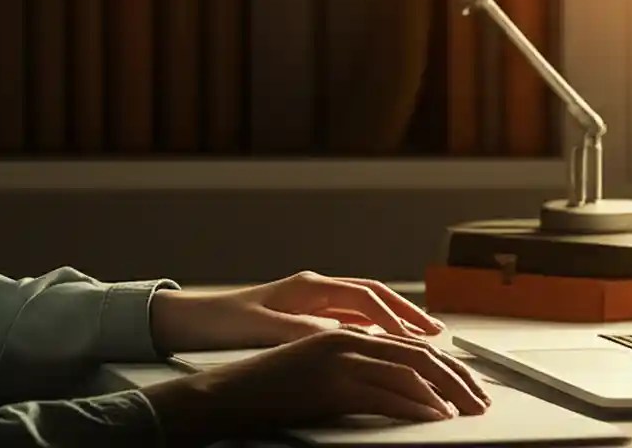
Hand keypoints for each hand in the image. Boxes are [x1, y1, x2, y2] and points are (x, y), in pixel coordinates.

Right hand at [141, 328, 491, 443]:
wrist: (228, 395)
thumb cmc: (272, 390)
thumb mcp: (320, 372)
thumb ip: (358, 371)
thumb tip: (401, 390)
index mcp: (348, 334)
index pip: (411, 348)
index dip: (447, 367)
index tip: (469, 387)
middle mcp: (348, 340)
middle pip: (419, 356)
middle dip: (457, 380)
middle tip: (480, 402)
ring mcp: (341, 361)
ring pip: (409, 374)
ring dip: (445, 395)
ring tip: (466, 412)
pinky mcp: (333, 385)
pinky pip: (387, 395)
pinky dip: (416, 407)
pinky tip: (434, 417)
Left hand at [150, 271, 448, 351]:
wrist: (194, 319)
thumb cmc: (225, 322)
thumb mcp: (265, 328)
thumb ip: (305, 331)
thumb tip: (345, 335)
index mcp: (310, 287)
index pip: (364, 298)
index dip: (394, 318)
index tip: (417, 337)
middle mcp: (316, 288)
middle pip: (374, 296)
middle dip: (408, 314)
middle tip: (437, 334)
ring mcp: (314, 300)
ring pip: (366, 307)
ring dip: (395, 321)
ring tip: (423, 338)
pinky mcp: (308, 313)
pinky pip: (353, 318)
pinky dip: (376, 328)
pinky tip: (387, 344)